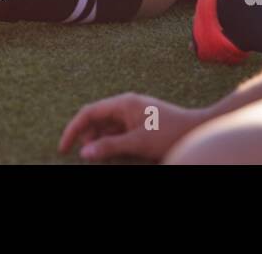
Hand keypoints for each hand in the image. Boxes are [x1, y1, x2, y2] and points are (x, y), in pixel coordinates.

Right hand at [59, 93, 205, 161]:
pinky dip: (112, 142)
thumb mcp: (137, 143)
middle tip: (85, 158)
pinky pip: (119, 131)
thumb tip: (84, 152)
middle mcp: (126, 105)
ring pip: (107, 126)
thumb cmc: (170, 133)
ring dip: (100, 141)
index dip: (73, 129)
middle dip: (86, 137)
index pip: (88, 113)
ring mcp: (134, 113)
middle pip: (96, 119)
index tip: (64, 148)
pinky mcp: (141, 122)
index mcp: (123, 103)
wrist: (198, 129)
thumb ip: (109, 147)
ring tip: (98, 158)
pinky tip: (113, 153)